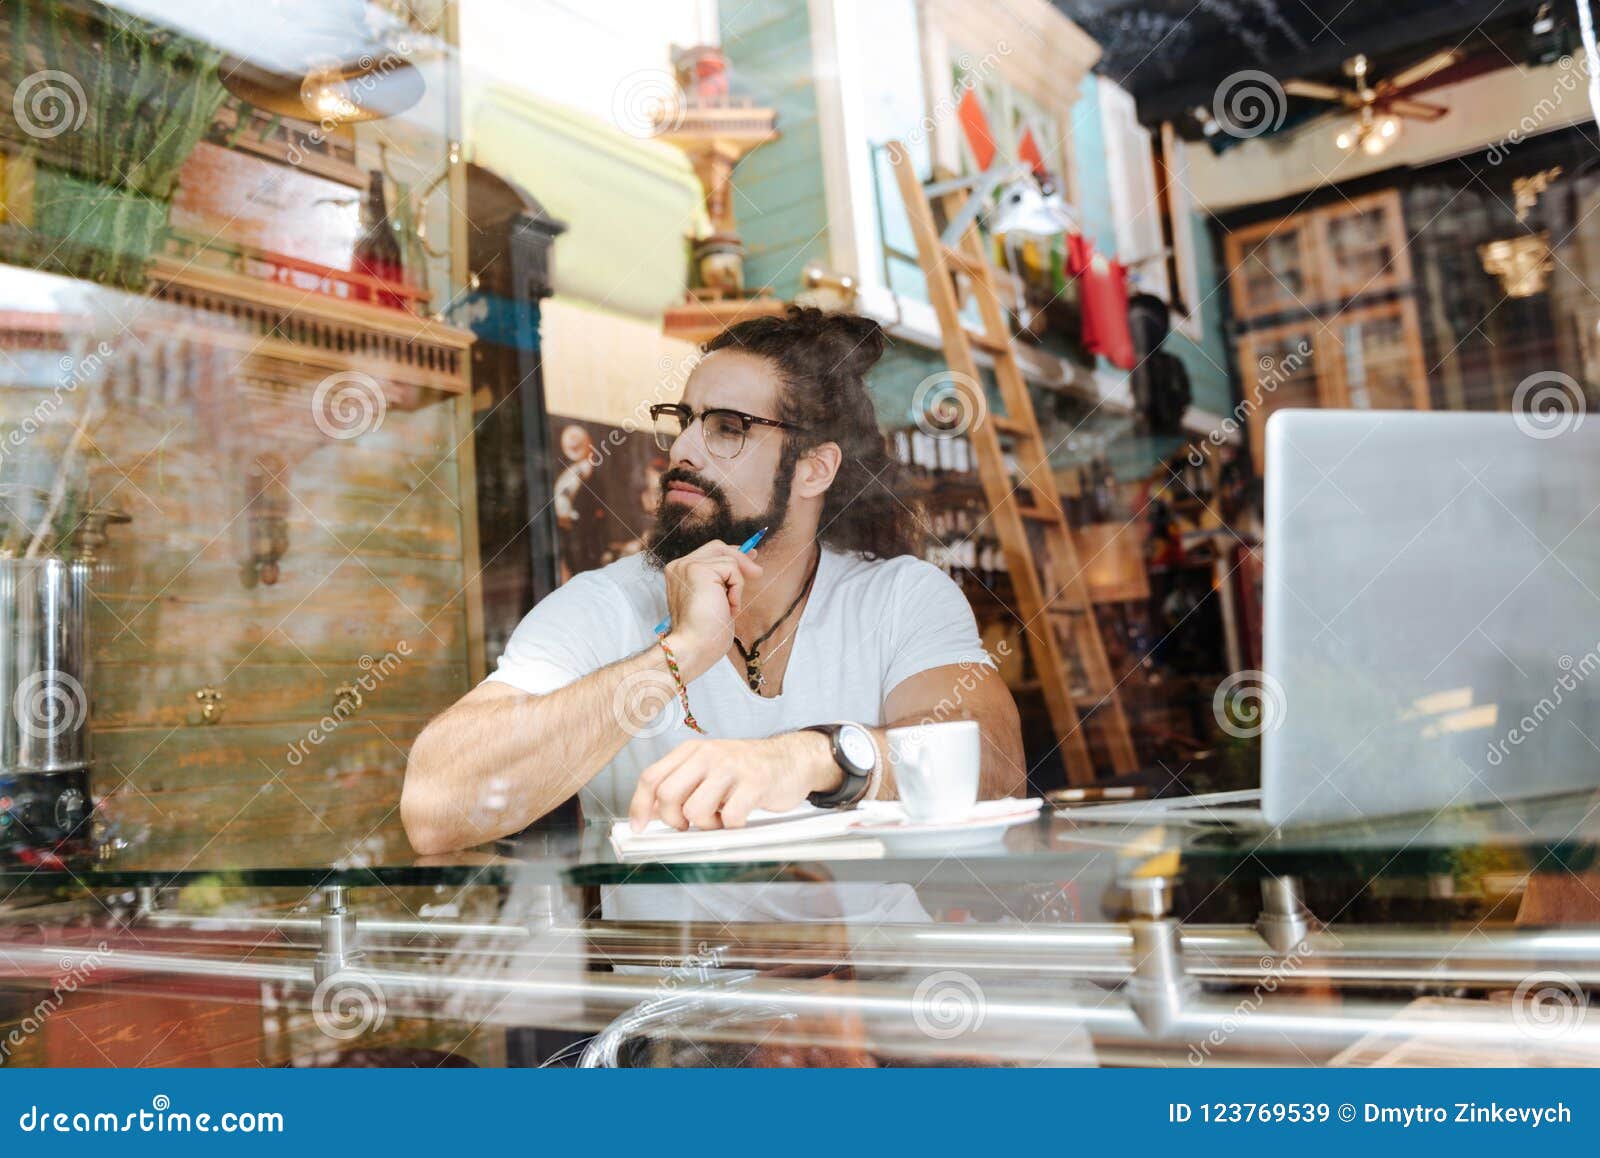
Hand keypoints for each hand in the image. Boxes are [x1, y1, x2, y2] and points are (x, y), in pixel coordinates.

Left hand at [628, 732, 839, 831]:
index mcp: (692, 750)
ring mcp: (732, 767)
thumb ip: (682, 785)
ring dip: (707, 825)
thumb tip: (650, 815)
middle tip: (690, 824)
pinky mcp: (755, 782)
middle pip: (667, 795)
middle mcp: (708, 754)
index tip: (639, 828)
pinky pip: (730, 818)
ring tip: (720, 817)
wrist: (792, 758)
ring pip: (695, 811)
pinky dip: (732, 827)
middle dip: (674, 820)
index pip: (652, 777)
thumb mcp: (709, 767)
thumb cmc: (747, 769)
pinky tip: (739, 817)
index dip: (640, 806)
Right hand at [661, 540, 761, 678]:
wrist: (694, 647)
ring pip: (728, 559)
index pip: (709, 553)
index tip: (752, 556)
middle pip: (718, 547)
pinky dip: (737, 589)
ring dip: (737, 585)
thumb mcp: (716, 600)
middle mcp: (679, 566)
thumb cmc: (705, 633)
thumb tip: (749, 561)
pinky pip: (732, 569)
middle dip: (741, 559)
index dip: (732, 553)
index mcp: (680, 574)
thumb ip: (723, 581)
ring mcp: (687, 566)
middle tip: (758, 573)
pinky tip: (728, 606)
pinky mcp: (699, 570)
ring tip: (729, 606)